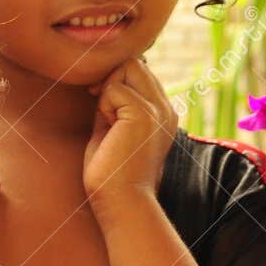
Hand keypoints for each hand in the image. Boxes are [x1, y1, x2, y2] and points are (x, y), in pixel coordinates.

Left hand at [83, 58, 176, 222]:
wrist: (121, 201)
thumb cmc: (111, 174)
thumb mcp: (113, 131)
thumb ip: (114, 107)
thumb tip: (103, 83)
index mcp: (163, 113)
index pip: (140, 73)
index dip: (115, 80)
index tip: (99, 100)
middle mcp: (166, 108)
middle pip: (134, 63)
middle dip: (110, 79)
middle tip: (99, 107)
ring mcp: (158, 109)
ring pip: (126, 68)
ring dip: (107, 92)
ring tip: (107, 122)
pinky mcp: (144, 113)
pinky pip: (114, 88)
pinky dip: (103, 105)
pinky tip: (109, 130)